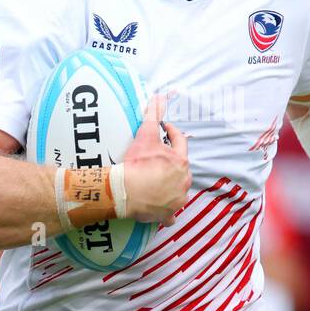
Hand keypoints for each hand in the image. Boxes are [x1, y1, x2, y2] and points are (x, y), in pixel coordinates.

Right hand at [121, 95, 190, 225]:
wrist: (126, 192)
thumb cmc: (136, 164)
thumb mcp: (145, 136)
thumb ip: (153, 115)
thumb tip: (158, 97)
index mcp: (180, 161)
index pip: (180, 141)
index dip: (171, 132)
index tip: (164, 128)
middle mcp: (183, 180)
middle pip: (181, 167)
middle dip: (171, 161)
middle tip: (157, 157)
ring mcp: (177, 198)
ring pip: (178, 189)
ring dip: (172, 185)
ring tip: (158, 181)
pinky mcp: (168, 213)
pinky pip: (170, 213)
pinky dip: (167, 210)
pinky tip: (160, 207)